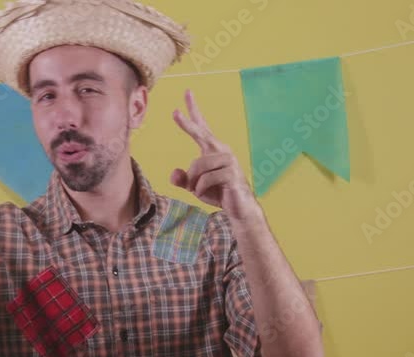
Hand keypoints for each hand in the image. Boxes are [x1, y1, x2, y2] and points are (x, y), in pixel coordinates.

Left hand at [171, 90, 259, 220]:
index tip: (187, 93)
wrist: (239, 208)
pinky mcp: (231, 173)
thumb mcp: (194, 187)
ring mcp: (228, 160)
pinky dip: (200, 190)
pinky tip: (208, 194)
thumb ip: (183, 180)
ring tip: (201, 190)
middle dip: (187, 123)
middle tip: (174, 112)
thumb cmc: (217, 192)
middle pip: (201, 134)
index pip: (202, 127)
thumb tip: (174, 173)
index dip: (193, 110)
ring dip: (194, 182)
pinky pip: (204, 179)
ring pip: (197, 166)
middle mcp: (221, 150)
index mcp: (212, 149)